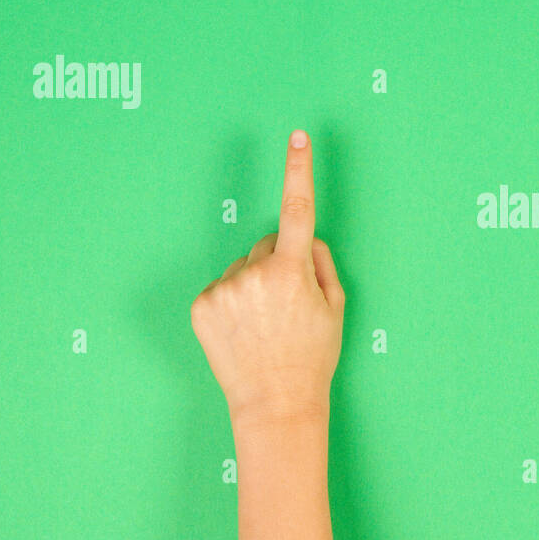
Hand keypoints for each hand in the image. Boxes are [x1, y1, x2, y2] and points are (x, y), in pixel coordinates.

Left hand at [190, 130, 344, 429]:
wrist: (276, 402)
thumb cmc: (312, 357)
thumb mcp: (336, 307)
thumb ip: (322, 264)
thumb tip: (306, 242)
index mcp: (292, 270)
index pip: (298, 208)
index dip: (299, 169)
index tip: (298, 137)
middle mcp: (254, 273)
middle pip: (267, 246)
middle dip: (279, 264)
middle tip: (287, 307)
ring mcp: (224, 289)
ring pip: (243, 267)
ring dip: (253, 286)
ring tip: (263, 326)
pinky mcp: (202, 306)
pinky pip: (221, 287)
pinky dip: (232, 302)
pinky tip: (242, 331)